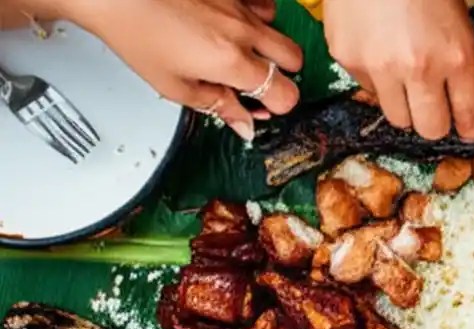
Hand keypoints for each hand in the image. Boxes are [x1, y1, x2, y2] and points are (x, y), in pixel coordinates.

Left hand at [33, 0, 301, 139]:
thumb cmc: (134, 33)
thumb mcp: (173, 85)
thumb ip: (217, 106)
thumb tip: (245, 126)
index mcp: (231, 62)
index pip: (285, 94)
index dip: (276, 105)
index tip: (260, 106)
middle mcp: (243, 31)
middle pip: (295, 60)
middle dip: (280, 73)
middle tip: (252, 79)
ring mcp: (240, 4)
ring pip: (280, 29)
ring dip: (266, 43)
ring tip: (238, 48)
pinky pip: (263, 3)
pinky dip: (255, 15)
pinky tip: (233, 21)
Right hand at [324, 0, 473, 140]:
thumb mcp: (458, 21)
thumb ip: (459, 64)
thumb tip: (459, 106)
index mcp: (457, 56)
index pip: (469, 116)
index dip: (469, 126)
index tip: (467, 127)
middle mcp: (420, 68)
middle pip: (430, 129)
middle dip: (436, 123)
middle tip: (434, 109)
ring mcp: (381, 67)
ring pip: (397, 118)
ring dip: (404, 106)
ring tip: (404, 78)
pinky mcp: (349, 60)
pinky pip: (368, 90)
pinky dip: (377, 80)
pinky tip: (379, 50)